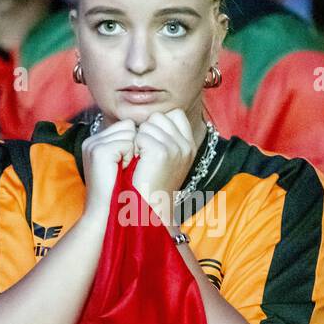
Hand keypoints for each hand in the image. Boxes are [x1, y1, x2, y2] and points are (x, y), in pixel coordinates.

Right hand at [80, 117, 135, 221]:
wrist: (108, 214)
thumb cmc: (121, 194)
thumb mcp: (124, 164)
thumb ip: (130, 145)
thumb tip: (152, 130)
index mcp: (96, 143)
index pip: (126, 126)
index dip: (135, 144)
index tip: (128, 165)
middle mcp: (93, 141)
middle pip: (128, 126)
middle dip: (134, 147)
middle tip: (125, 169)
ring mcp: (94, 145)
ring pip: (129, 132)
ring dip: (132, 152)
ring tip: (122, 171)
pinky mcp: (99, 151)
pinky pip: (127, 143)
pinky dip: (129, 158)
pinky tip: (121, 171)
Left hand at [131, 110, 195, 228]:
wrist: (148, 210)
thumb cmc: (150, 186)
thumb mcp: (166, 160)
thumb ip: (165, 138)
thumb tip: (153, 119)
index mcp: (190, 146)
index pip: (175, 114)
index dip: (159, 124)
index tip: (151, 144)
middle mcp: (186, 145)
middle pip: (159, 117)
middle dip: (146, 131)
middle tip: (144, 155)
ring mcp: (175, 148)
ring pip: (148, 124)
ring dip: (138, 140)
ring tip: (141, 161)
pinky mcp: (161, 152)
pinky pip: (139, 135)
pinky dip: (133, 148)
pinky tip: (136, 163)